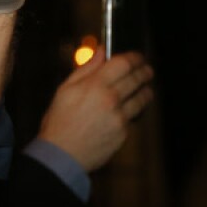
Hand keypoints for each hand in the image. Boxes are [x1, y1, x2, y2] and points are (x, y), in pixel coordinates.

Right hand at [37, 50, 154, 172]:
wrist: (62, 154)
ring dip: (145, 90)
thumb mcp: (65, 89)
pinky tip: (127, 110)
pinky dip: (133, 111)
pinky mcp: (124, 132)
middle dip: (145, 72)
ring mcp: (120, 117)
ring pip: (142, 98)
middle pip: (137, 79)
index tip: (137, 57)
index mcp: (94, 85)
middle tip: (146, 70)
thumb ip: (86, 69)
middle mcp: (110, 99)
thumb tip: (101, 52)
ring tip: (144, 88)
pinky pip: (133, 116)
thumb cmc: (59, 120)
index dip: (134, 57)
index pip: (123, 63)